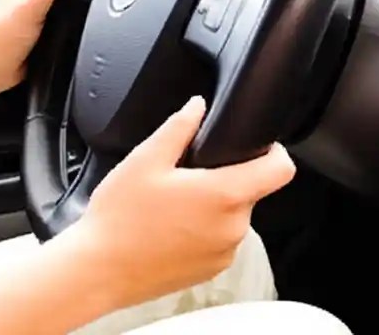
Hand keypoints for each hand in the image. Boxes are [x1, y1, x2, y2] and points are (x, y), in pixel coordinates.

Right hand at [72, 97, 296, 309]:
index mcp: (224, 195)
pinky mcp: (211, 271)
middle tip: (187, 176)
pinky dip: (204, 230)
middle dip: (226, 178)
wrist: (98, 271)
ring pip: (233, 216)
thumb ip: (179, 127)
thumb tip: (197, 107)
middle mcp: (233, 227)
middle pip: (251, 190)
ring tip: (173, 204)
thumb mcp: (145, 160)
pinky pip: (220, 240)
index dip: (274, 151)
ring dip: (214, 206)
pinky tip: (170, 227)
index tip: (257, 146)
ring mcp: (224, 253)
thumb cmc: (119, 219)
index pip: (281, 169)